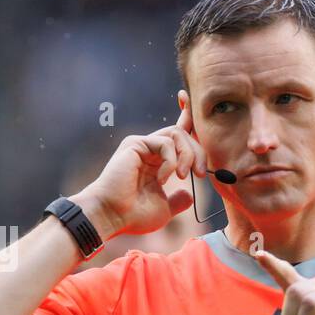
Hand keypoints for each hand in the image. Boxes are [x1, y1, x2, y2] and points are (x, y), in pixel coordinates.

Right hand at [70, 88, 206, 239]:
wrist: (113, 216)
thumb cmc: (133, 215)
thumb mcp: (164, 209)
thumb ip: (178, 201)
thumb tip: (189, 196)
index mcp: (156, 161)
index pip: (175, 135)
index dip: (185, 115)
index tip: (186, 98)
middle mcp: (148, 149)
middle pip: (182, 133)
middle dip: (198, 151)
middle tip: (201, 174)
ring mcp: (141, 145)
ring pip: (177, 134)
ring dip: (188, 155)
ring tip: (184, 177)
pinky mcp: (135, 143)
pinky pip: (165, 143)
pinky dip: (171, 161)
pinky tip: (163, 178)